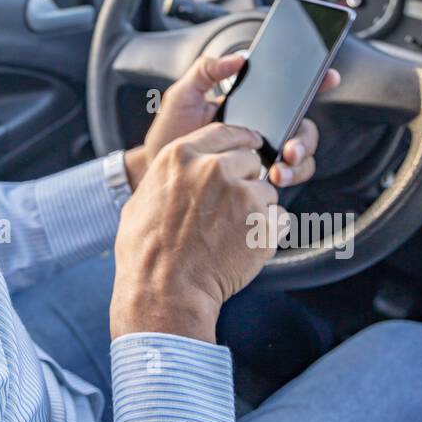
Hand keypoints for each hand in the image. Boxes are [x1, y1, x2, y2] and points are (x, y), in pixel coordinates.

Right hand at [111, 122, 284, 342]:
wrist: (165, 290)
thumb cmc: (146, 251)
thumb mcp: (142, 199)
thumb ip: (169, 177)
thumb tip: (179, 173)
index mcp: (182, 156)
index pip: (226, 131)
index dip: (242, 138)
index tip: (252, 144)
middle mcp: (214, 168)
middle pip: (250, 160)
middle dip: (245, 180)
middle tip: (229, 209)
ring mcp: (242, 195)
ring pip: (267, 190)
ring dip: (256, 209)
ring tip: (231, 234)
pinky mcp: (262, 223)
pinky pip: (279, 219)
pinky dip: (268, 233)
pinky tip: (244, 247)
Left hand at [123, 53, 338, 193]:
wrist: (156, 172)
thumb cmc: (170, 133)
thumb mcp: (183, 95)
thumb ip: (206, 70)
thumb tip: (240, 58)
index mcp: (250, 105)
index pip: (288, 92)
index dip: (314, 82)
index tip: (328, 76)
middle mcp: (263, 129)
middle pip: (303, 127)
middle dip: (305, 137)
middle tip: (289, 148)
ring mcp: (264, 154)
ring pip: (302, 155)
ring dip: (300, 161)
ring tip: (279, 169)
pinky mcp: (259, 178)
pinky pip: (288, 176)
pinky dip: (289, 177)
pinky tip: (273, 178)